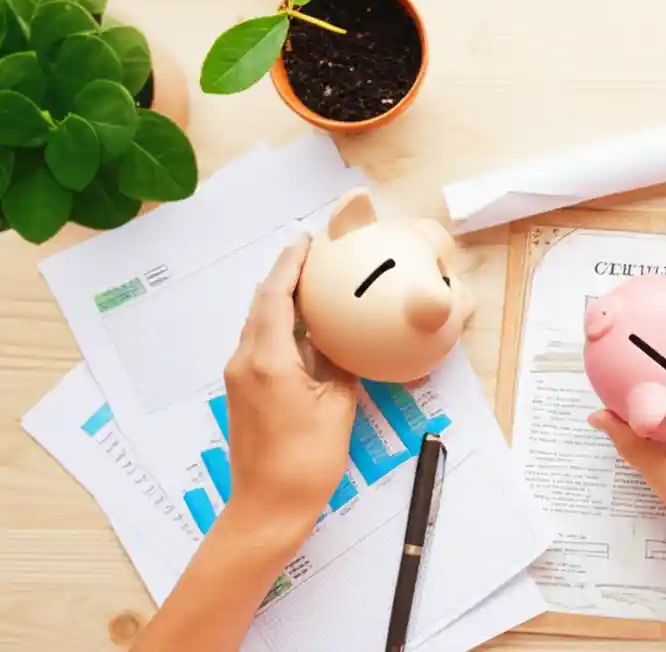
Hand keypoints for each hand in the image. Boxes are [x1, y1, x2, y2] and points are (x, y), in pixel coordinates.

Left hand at [221, 235, 357, 540]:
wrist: (268, 508)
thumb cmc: (306, 463)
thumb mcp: (338, 405)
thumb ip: (338, 363)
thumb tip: (343, 339)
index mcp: (268, 360)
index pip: (276, 296)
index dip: (290, 264)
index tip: (307, 240)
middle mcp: (245, 362)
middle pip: (263, 305)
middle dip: (286, 276)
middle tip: (315, 256)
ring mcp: (240, 377)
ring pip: (260, 325)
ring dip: (282, 301)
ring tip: (313, 285)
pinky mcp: (243, 392)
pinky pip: (260, 346)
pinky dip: (281, 327)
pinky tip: (305, 329)